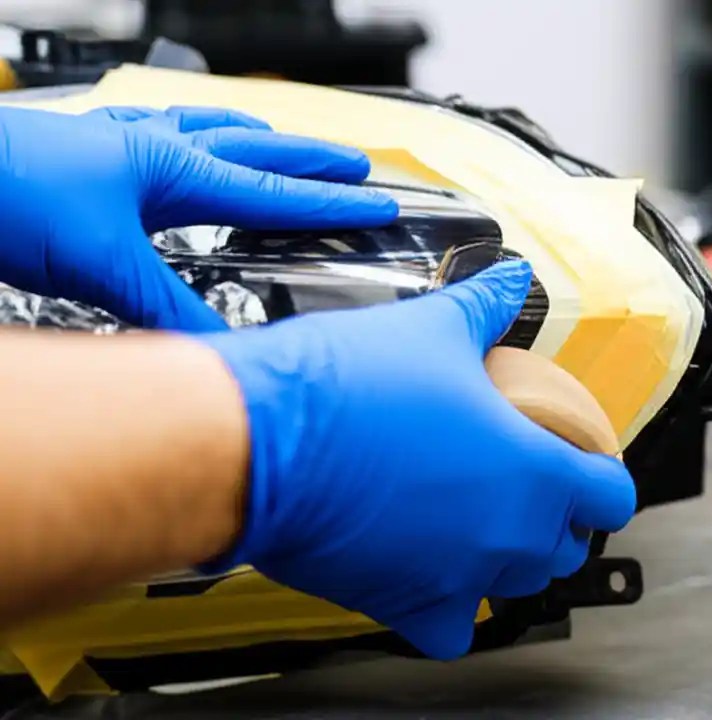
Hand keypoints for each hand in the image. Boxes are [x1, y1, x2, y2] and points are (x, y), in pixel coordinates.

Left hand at [0, 105, 397, 330]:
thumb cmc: (7, 197)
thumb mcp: (100, 266)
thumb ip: (167, 309)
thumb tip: (223, 355)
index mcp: (169, 166)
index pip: (271, 191)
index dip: (330, 202)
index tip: (377, 204)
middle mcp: (150, 145)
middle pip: (252, 148)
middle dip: (310, 157)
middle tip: (356, 162)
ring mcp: (116, 143)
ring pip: (203, 131)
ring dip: (251, 137)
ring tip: (277, 138)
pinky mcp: (85, 152)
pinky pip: (153, 131)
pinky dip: (183, 133)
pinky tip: (173, 139)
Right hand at [198, 261, 636, 658]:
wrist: (262, 439)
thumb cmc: (350, 385)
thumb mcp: (435, 328)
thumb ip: (486, 307)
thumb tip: (512, 278)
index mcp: (535, 470)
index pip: (610, 496)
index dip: (600, 479)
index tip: (582, 465)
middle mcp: (508, 534)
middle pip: (566, 548)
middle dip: (557, 520)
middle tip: (526, 486)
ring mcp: (460, 576)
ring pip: (514, 586)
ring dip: (509, 559)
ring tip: (481, 522)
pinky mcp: (404, 604)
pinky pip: (451, 630)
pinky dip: (451, 610)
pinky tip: (435, 576)